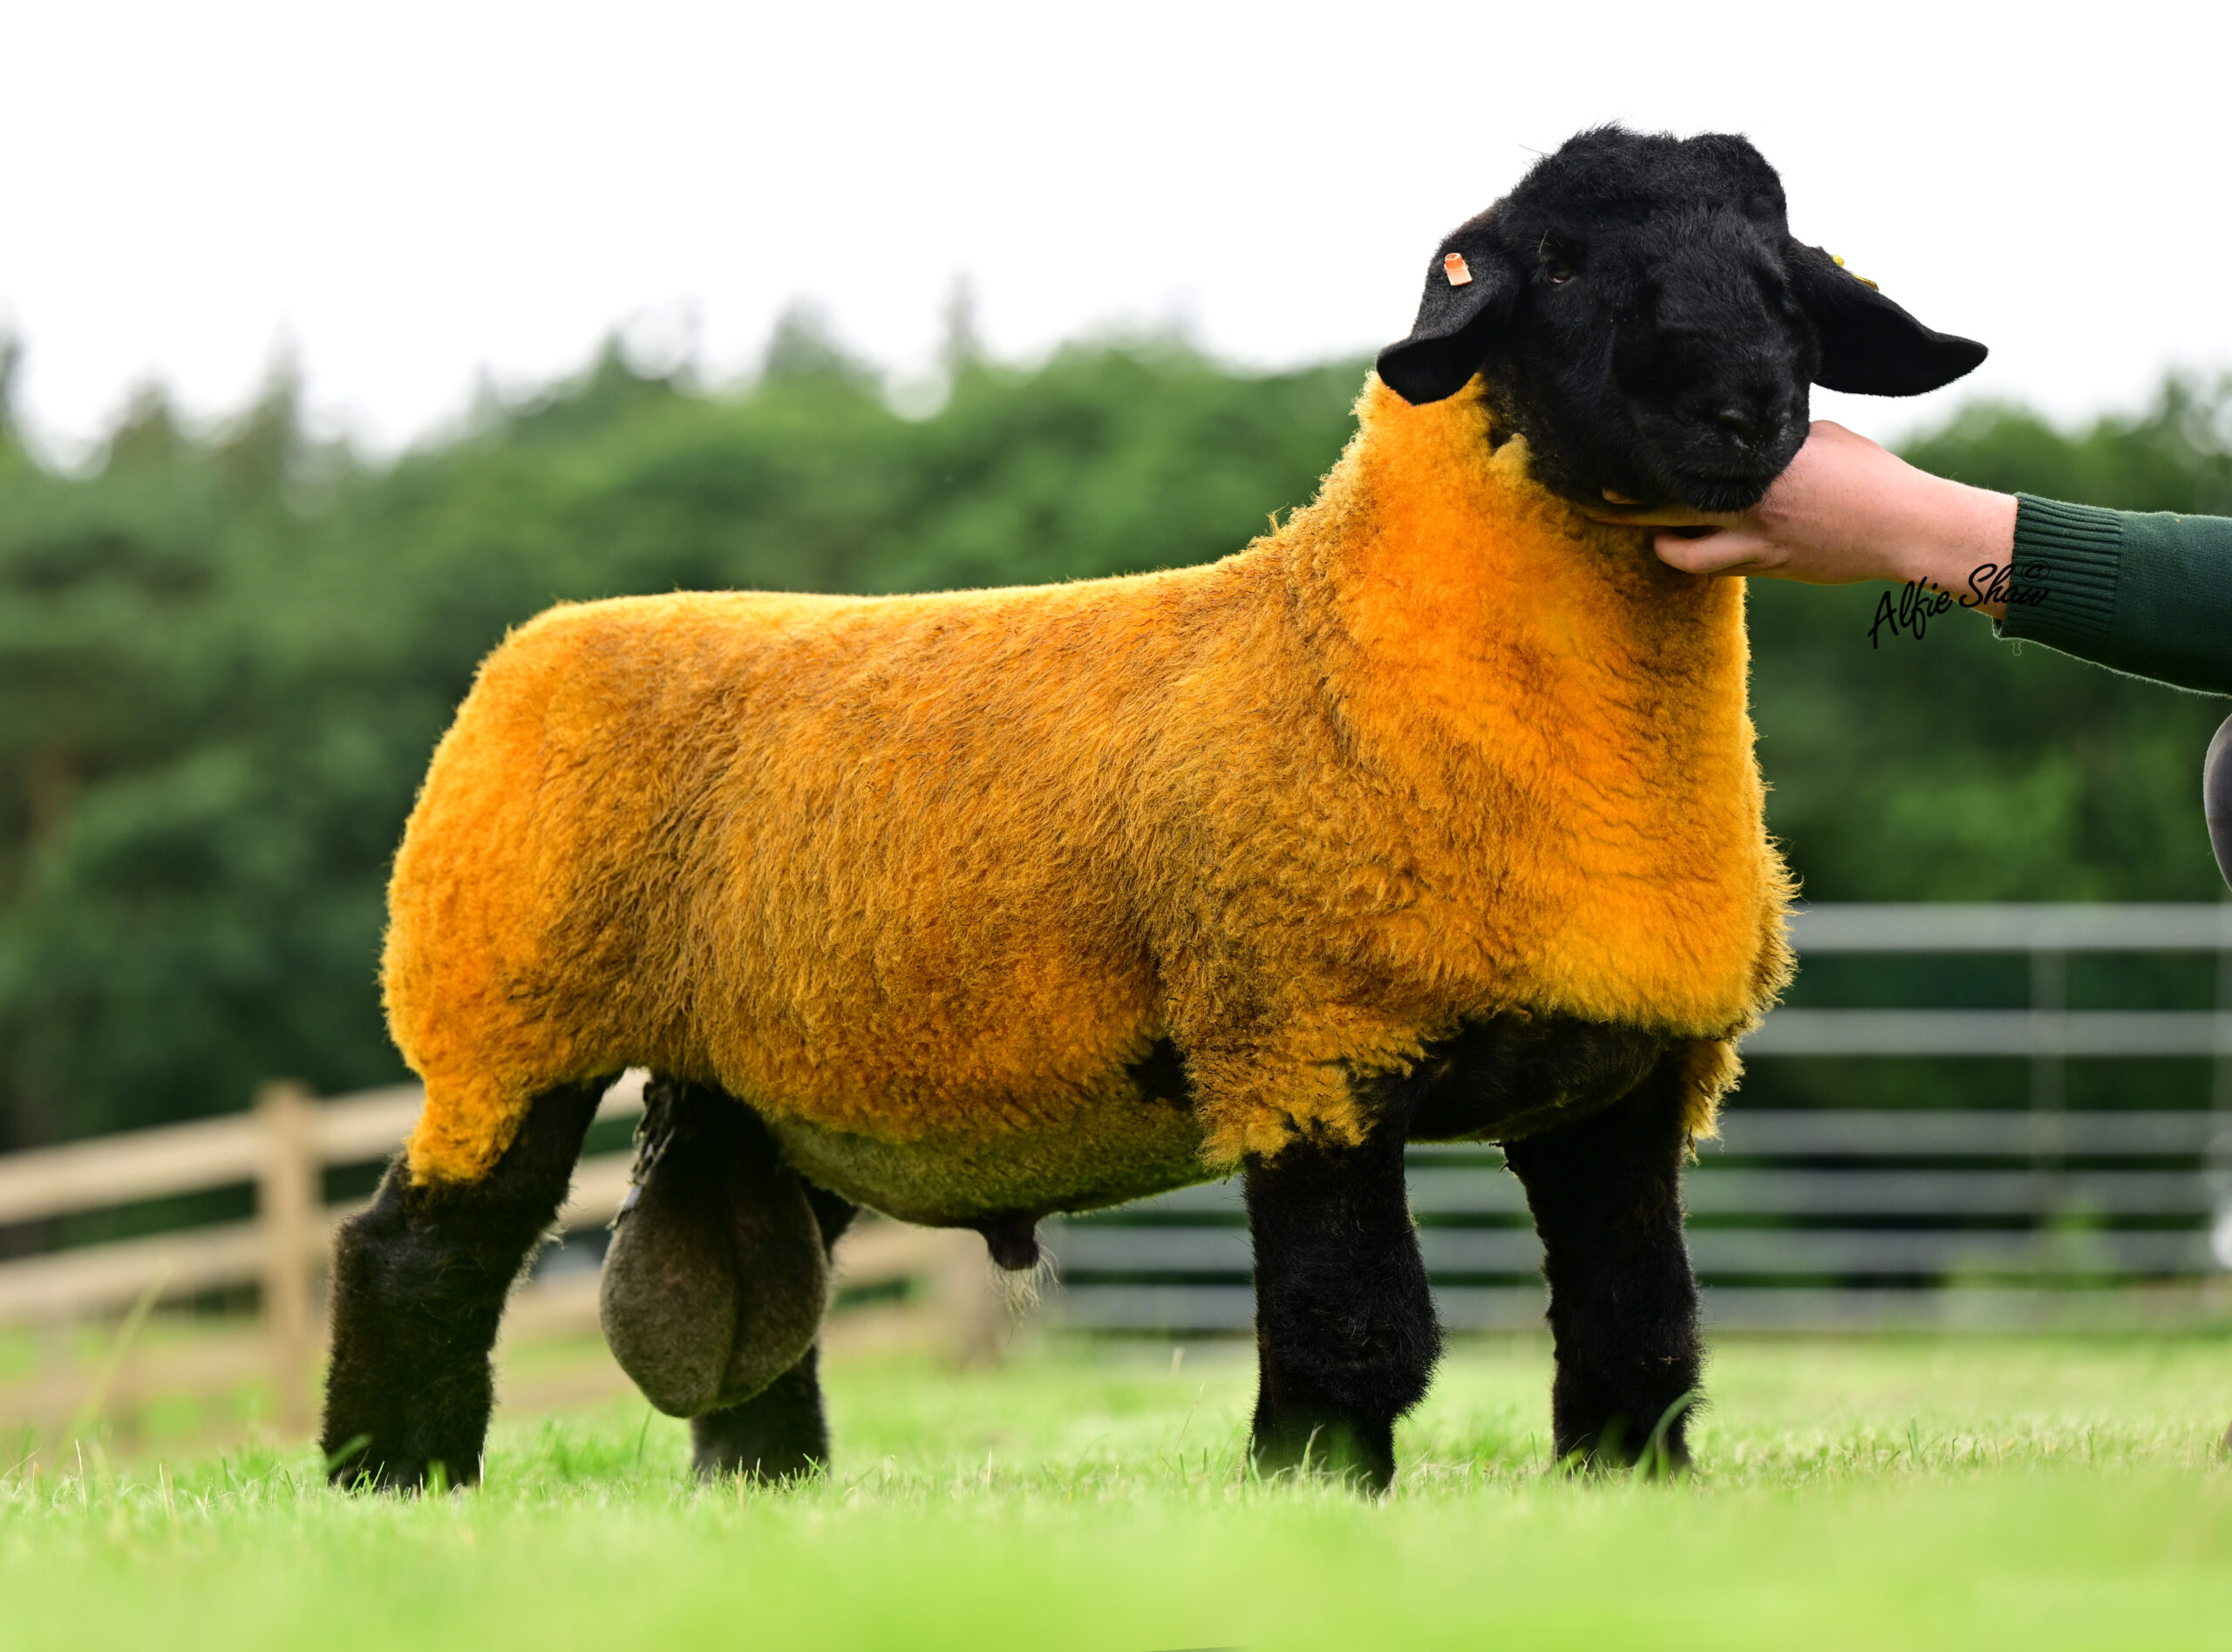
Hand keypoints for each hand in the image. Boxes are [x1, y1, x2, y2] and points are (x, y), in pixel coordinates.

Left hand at [1590, 422, 2020, 615]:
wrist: (1907, 529)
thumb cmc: (1867, 473)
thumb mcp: (1817, 438)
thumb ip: (1770, 438)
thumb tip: (1737, 429)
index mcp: (1761, 466)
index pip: (1687, 461)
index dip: (1646, 461)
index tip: (1615, 450)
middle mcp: (1749, 507)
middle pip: (1665, 512)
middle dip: (1623, 509)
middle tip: (1595, 499)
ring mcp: (1754, 546)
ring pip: (1681, 553)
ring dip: (1659, 541)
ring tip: (1644, 526)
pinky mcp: (1765, 570)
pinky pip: (1715, 565)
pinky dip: (1696, 553)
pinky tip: (1689, 541)